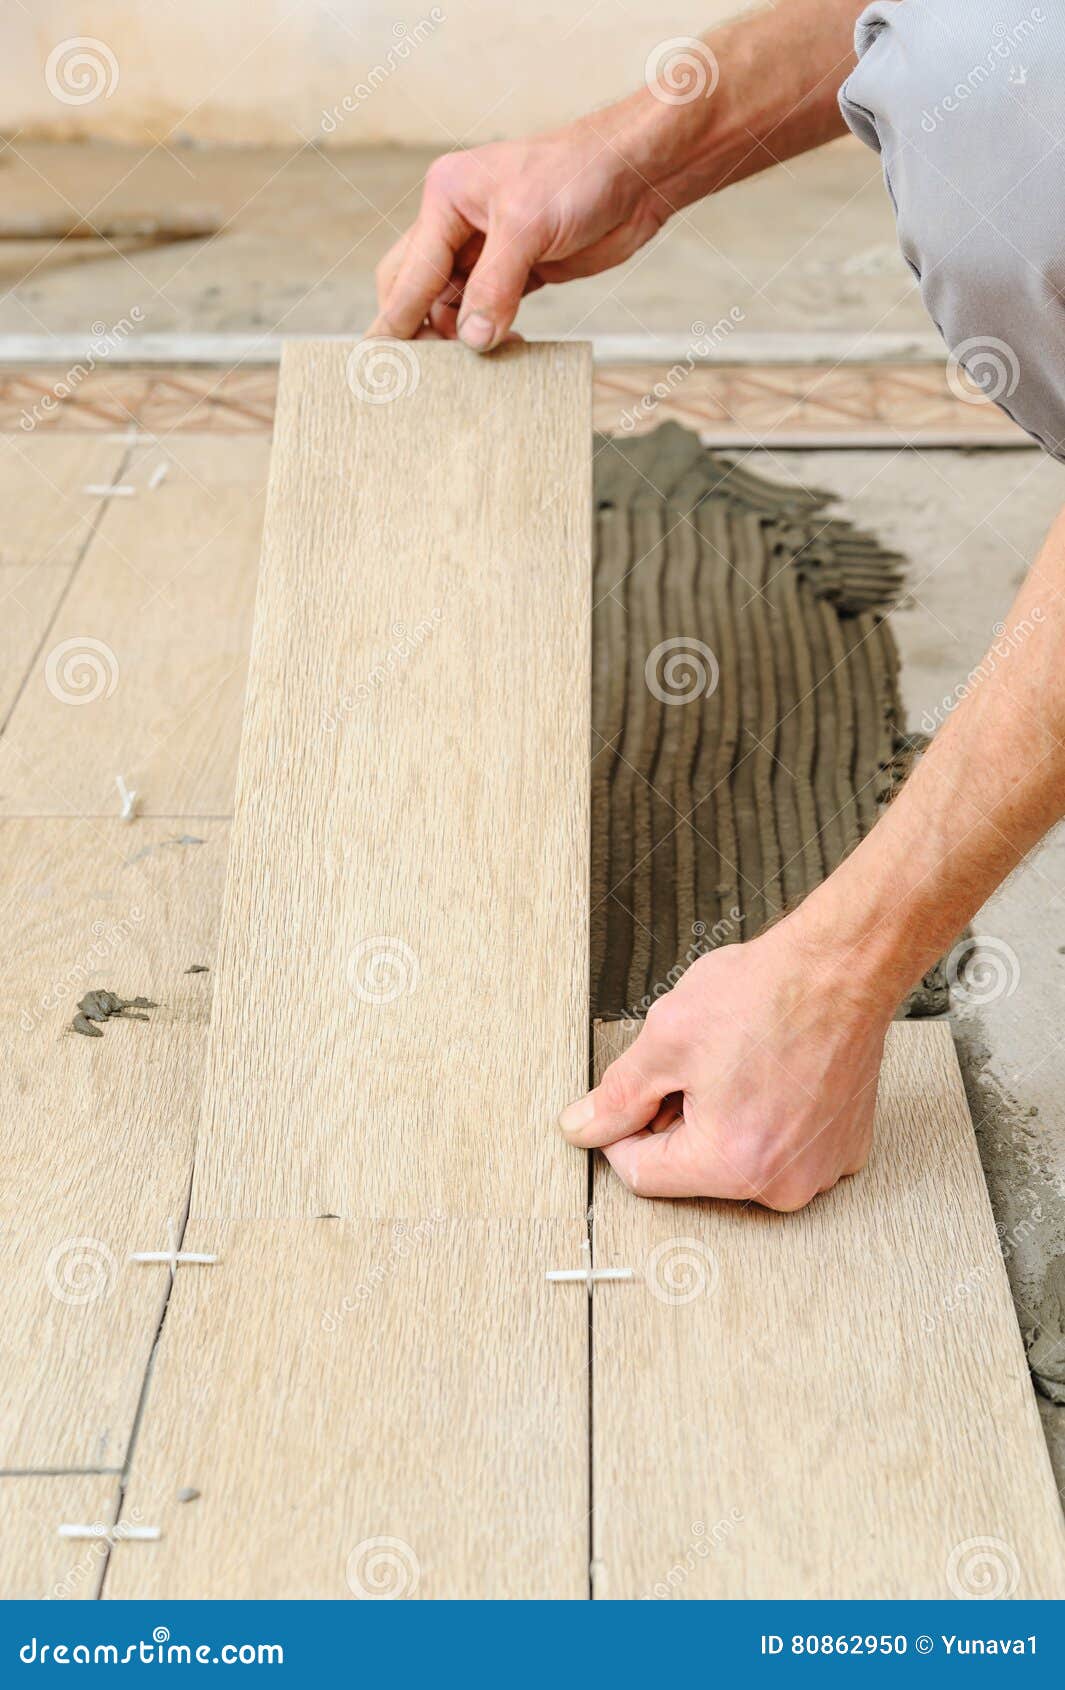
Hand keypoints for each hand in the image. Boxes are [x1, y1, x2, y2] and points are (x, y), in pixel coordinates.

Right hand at [368, 107, 669, 350]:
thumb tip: (472, 339)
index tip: (384, 362)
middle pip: (416, 287)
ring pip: (452, 303)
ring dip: (458, 336)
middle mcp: (459, 223)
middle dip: (417, 327)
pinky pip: (487, 310)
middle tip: (426, 371)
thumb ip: (495, 286)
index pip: (411, 272)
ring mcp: (489, 249)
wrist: (639, 173)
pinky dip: (488, 334)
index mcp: (446, 198)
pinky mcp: (520, 271)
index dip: (398, 319)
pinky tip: (501, 350)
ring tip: (473, 366)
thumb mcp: (529, 227)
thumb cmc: (581, 174)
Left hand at [559, 922, 893, 1210]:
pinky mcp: (844, 1148)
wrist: (842, 965)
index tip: (635, 1096)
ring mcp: (820, 1169)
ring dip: (723, 1119)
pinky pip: (783, 1146)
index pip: (641, 1175)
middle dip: (678, 1121)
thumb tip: (583, 1127)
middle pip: (693, 1169)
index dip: (623, 1129)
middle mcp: (783, 1182)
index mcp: (733, 1163)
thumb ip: (617, 1095)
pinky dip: (768, 1117)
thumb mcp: (666, 1038)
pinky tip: (772, 1072)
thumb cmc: (769, 993)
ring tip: (739, 1064)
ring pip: (737, 1158)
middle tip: (695, 1066)